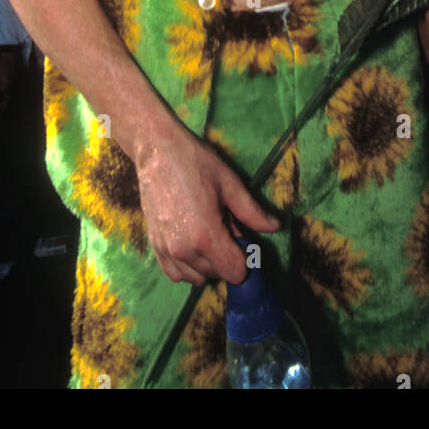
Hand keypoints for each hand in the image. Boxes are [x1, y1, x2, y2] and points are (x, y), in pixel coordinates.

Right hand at [136, 128, 279, 286]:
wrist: (157, 151)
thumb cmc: (196, 163)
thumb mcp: (230, 184)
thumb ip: (252, 212)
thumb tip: (274, 227)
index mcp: (206, 235)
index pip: (236, 272)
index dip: (246, 259)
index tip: (243, 239)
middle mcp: (184, 250)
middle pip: (217, 275)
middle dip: (227, 257)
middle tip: (225, 227)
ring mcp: (166, 251)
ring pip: (197, 277)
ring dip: (208, 263)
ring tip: (207, 233)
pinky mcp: (154, 247)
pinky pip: (175, 274)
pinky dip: (187, 266)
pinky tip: (191, 243)